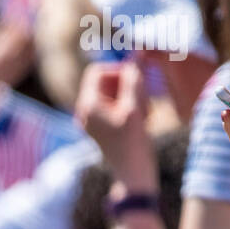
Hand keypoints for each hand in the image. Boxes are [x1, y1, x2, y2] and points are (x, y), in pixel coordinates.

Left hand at [75, 61, 154, 187]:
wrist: (133, 176)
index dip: (119, 71)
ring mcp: (92, 121)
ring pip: (112, 93)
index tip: (136, 84)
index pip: (97, 71)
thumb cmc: (133, 144)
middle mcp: (84, 112)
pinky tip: (142, 120)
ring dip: (132, 96)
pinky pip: (114, 106)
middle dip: (127, 85)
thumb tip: (137, 52)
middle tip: (144, 101)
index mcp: (87, 105)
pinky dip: (129, 107)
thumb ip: (134, 77)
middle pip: (105, 81)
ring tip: (145, 113)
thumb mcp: (135, 106)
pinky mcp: (101, 128)